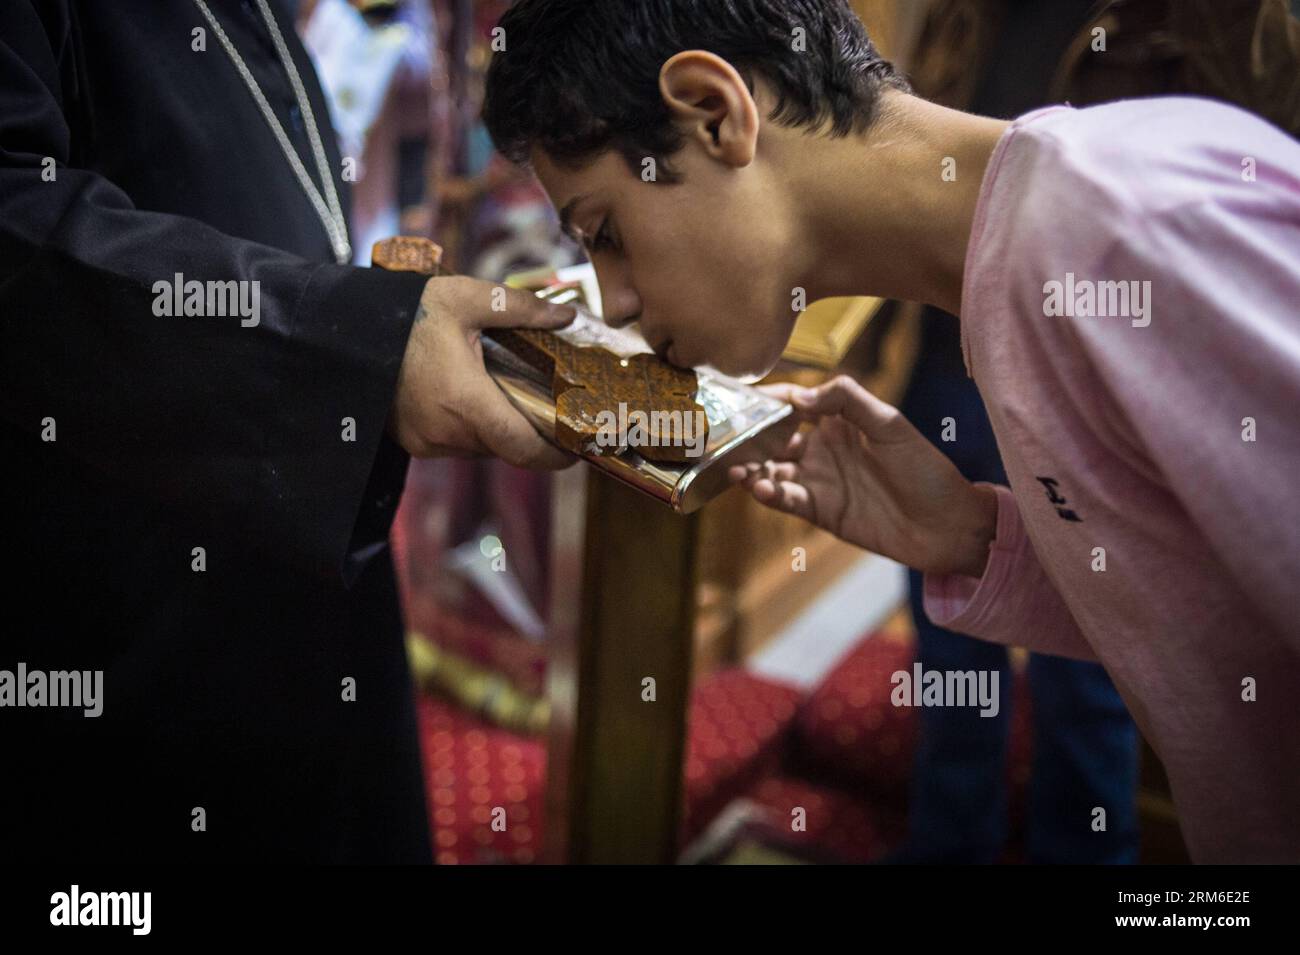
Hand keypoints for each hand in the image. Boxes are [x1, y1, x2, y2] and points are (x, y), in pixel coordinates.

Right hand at [390, 275, 575, 468]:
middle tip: (547, 407)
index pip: (524, 449)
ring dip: (496, 426)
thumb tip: (567, 314)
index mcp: (467, 402)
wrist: (346, 331)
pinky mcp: (412, 442)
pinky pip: (456, 442)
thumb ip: (521, 308)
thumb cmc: (408, 312)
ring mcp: (427, 442)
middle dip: (528, 431)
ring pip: (481, 446)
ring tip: (502, 390)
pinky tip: (469, 394)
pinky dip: (470, 425)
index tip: (576, 450)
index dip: (555, 456)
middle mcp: (448, 432)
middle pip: (506, 447)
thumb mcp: (466, 298)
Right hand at [728, 376, 998, 576]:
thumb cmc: (926, 470)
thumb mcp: (891, 424)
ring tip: (736, 468)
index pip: (792, 404)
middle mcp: (822, 449)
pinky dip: (768, 493)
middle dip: (746, 436)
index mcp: (839, 421)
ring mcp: (818, 481)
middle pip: (772, 438)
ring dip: (750, 468)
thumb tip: (798, 396)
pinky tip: (759, 487)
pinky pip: (785, 499)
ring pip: (771, 469)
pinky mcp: (819, 511)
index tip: (740, 397)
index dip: (766, 400)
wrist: (946, 526)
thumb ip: (847, 400)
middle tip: (720, 436)